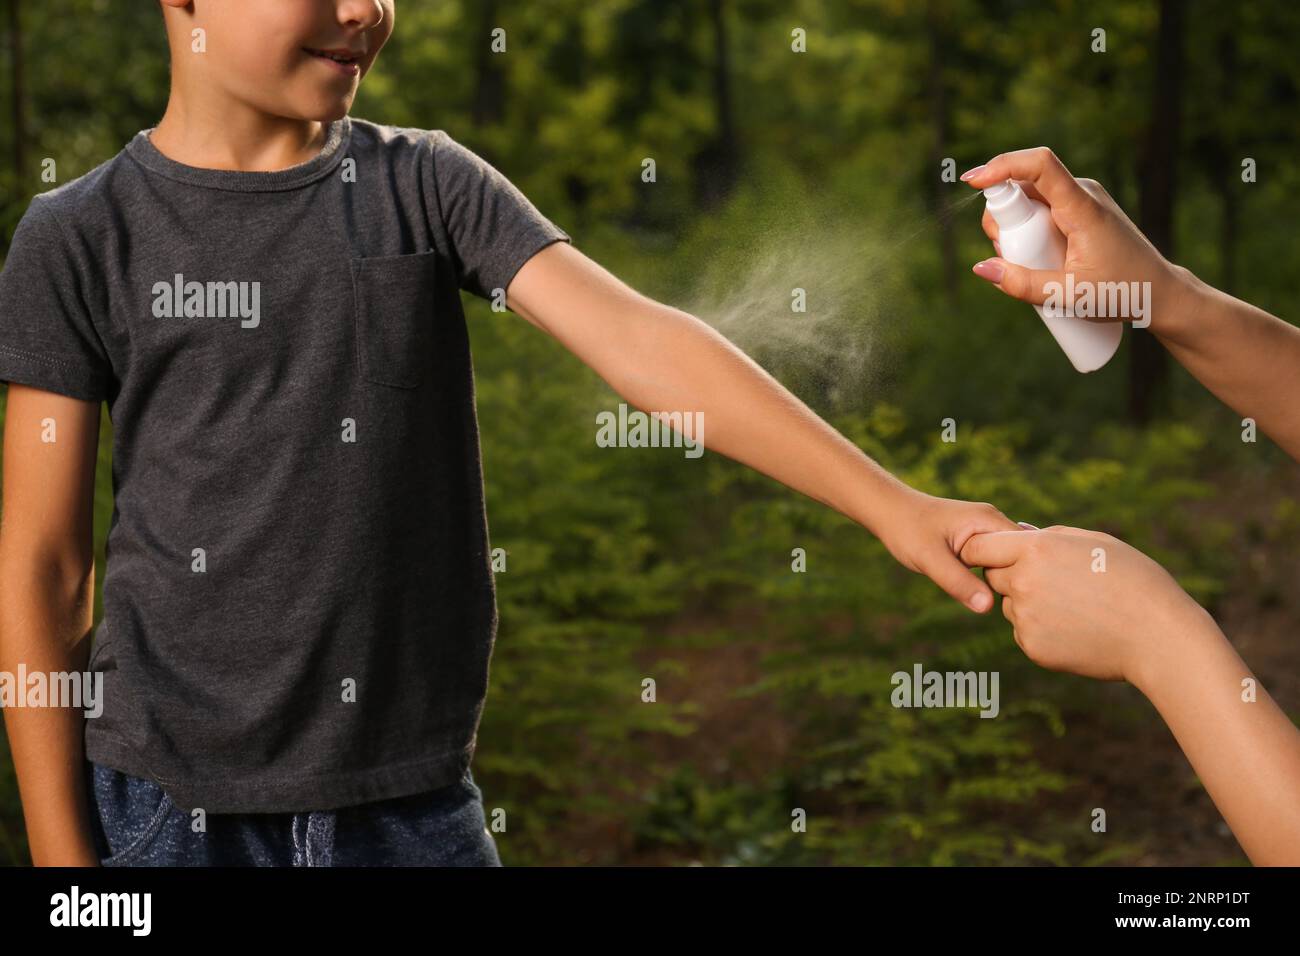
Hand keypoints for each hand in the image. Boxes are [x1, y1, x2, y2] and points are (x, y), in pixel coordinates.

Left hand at [878, 491, 1020, 613]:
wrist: (888, 511)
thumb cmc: (906, 530)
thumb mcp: (930, 559)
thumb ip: (958, 582)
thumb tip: (988, 608)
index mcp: (989, 520)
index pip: (1028, 549)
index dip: (1029, 574)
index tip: (1028, 600)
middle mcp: (993, 522)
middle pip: (1023, 555)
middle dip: (1022, 578)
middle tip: (1024, 606)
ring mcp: (986, 530)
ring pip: (1010, 560)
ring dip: (1010, 578)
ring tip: (1017, 603)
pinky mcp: (978, 540)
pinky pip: (997, 560)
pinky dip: (998, 575)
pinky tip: (999, 594)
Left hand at [959, 525, 1205, 683]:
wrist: (1158, 636)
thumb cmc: (1133, 580)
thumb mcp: (1094, 542)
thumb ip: (1049, 537)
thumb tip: (1019, 532)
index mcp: (1036, 550)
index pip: (979, 546)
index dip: (983, 549)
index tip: (993, 553)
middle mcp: (1023, 582)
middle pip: (993, 576)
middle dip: (1011, 575)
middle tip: (1052, 581)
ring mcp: (1026, 618)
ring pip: (1011, 605)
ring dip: (1029, 603)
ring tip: (1076, 607)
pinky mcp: (1033, 647)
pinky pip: (1025, 632)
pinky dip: (1042, 630)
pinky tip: (1078, 629)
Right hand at [960, 147, 1198, 337]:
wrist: (1161, 293)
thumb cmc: (1123, 293)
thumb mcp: (1067, 296)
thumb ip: (1022, 284)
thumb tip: (982, 267)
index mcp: (1083, 208)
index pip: (1040, 164)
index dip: (1002, 165)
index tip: (972, 182)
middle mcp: (1083, 194)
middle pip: (1025, 185)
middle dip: (1001, 215)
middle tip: (1005, 254)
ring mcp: (1084, 200)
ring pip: (1031, 198)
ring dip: (1015, 225)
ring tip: (1028, 264)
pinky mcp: (1082, 211)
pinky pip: (1043, 207)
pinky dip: (1028, 227)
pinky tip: (1036, 258)